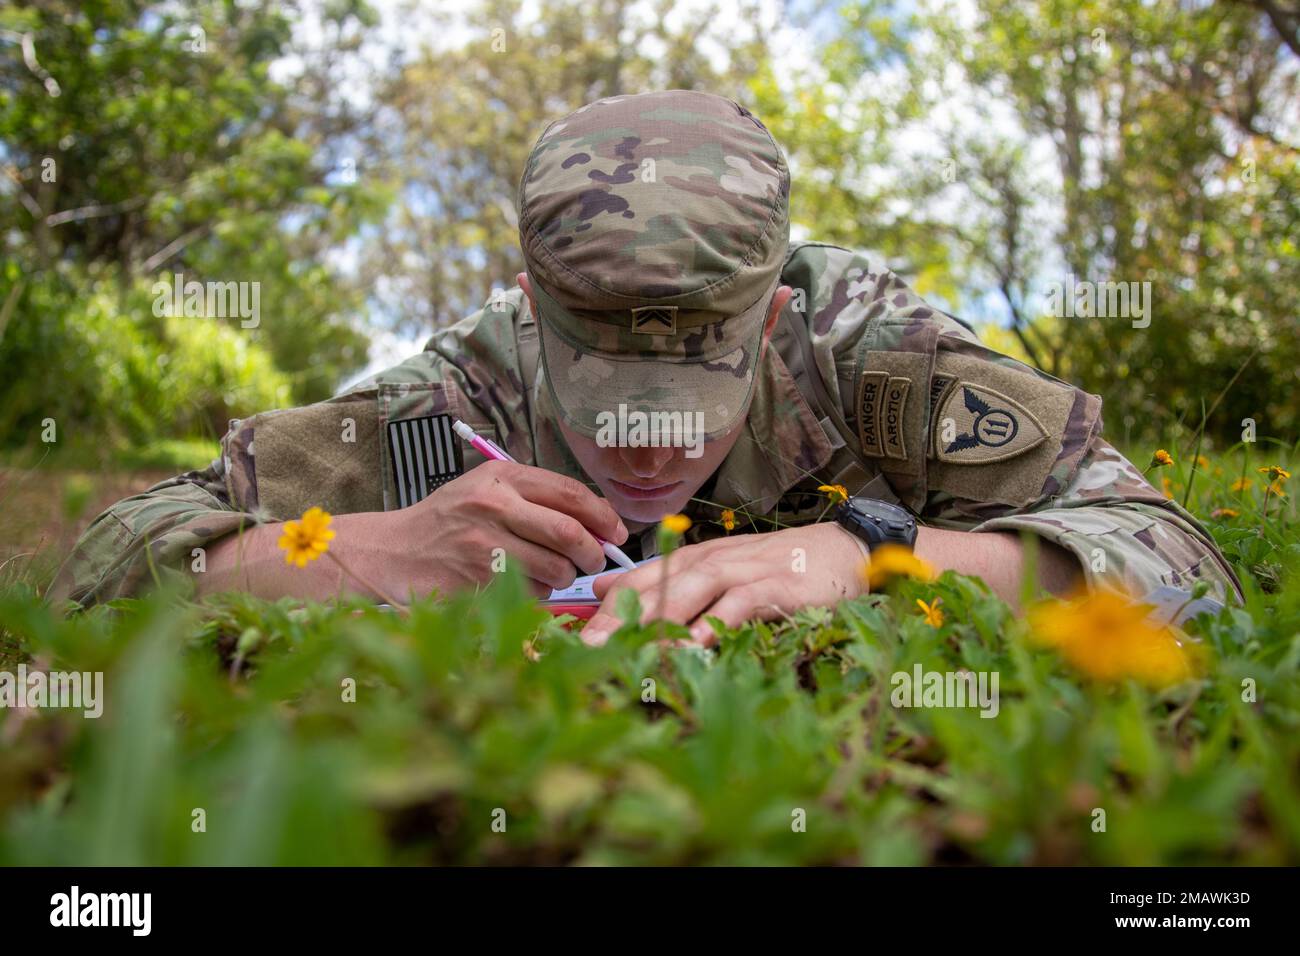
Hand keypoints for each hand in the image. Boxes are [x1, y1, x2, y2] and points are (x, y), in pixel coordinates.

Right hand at [379, 459, 627, 598]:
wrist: (394, 552)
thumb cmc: (448, 521)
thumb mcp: (486, 488)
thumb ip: (536, 496)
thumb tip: (598, 520)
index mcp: (501, 477)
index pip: (570, 493)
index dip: (603, 515)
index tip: (616, 531)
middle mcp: (493, 507)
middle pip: (570, 532)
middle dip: (594, 551)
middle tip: (596, 559)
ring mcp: (485, 546)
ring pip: (556, 569)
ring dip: (565, 576)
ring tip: (553, 572)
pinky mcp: (479, 582)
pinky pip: (532, 593)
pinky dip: (538, 593)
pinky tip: (520, 584)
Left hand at [582, 523, 868, 645]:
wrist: (844, 549)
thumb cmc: (778, 567)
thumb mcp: (716, 569)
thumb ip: (662, 579)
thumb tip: (602, 588)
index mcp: (695, 559)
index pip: (640, 580)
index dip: (607, 607)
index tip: (574, 636)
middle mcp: (713, 561)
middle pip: (658, 586)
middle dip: (621, 617)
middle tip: (588, 647)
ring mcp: (745, 572)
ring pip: (693, 590)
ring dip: (661, 618)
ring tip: (631, 646)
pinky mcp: (778, 586)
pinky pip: (742, 603)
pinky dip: (719, 620)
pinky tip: (698, 643)